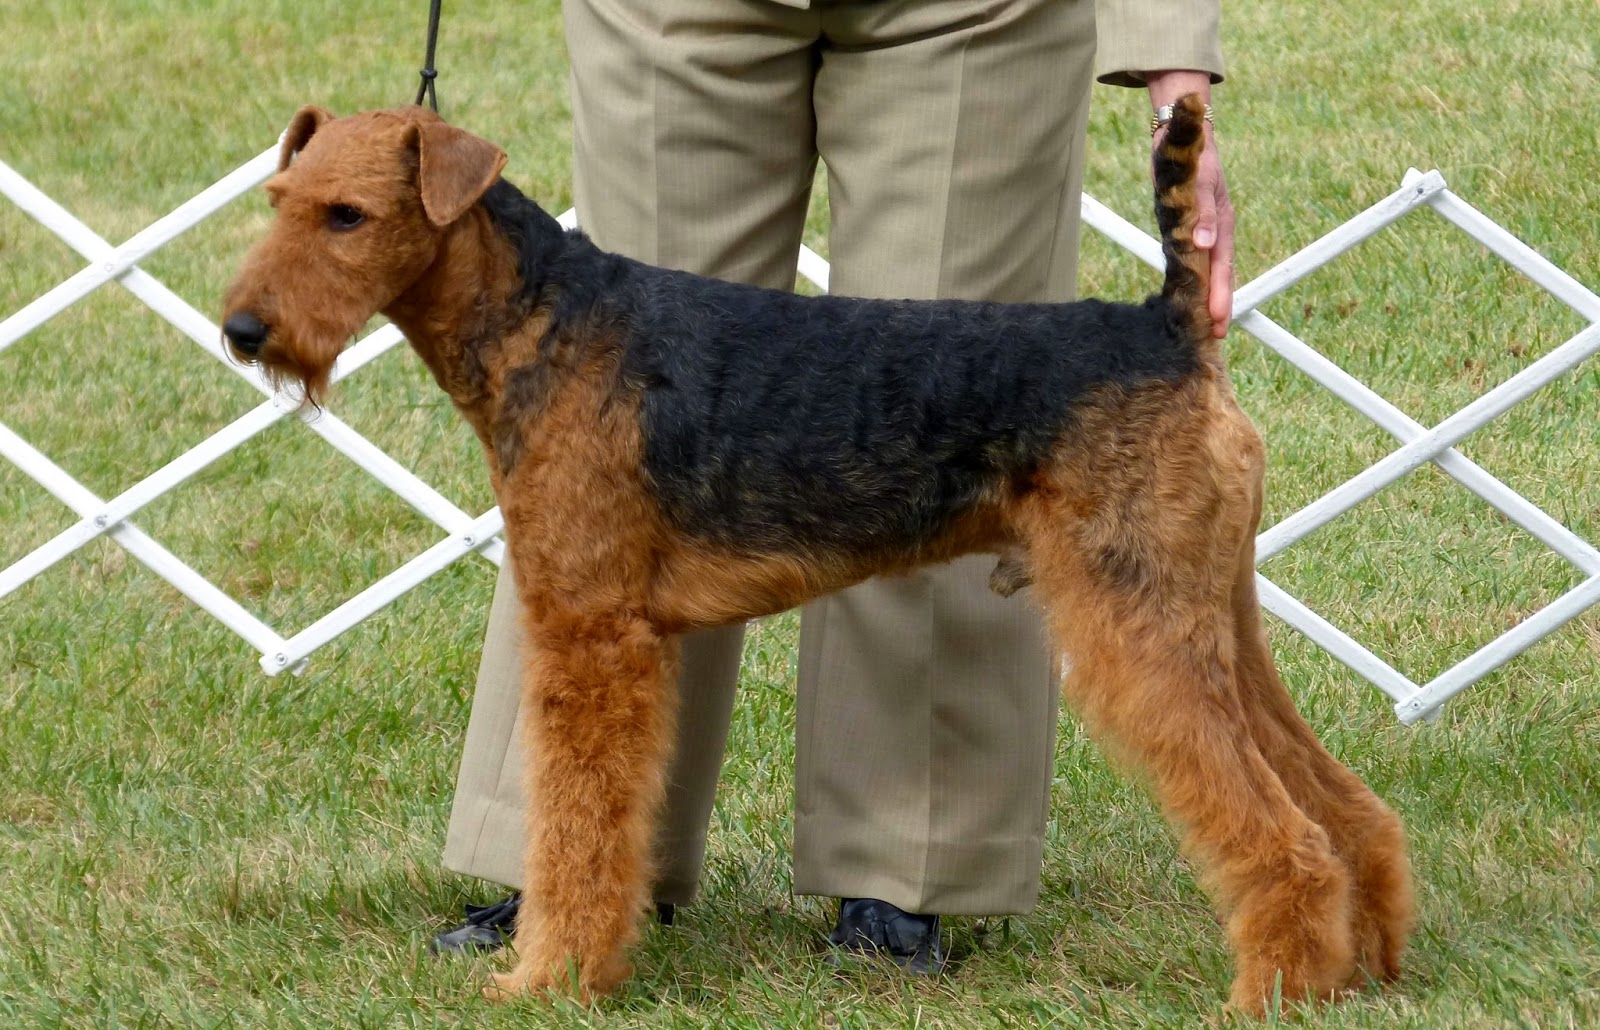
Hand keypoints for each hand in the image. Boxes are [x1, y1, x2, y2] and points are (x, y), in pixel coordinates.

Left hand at [1145, 71, 1233, 338]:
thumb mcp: (1198, 181)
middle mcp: (1217, 231)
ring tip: (1209, 326)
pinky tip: (1194, 297)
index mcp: (1222, 223)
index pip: (1222, 267)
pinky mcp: (1192, 227)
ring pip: (1211, 270)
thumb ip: (1203, 214)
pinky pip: (1198, 259)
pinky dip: (1199, 280)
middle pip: (1220, 275)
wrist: (1181, 133)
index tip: (1219, 323)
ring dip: (1210, 297)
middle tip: (1216, 337)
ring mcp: (1207, 230)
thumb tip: (1207, 245)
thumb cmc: (1190, 156)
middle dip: (1219, 306)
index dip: (1220, 296)